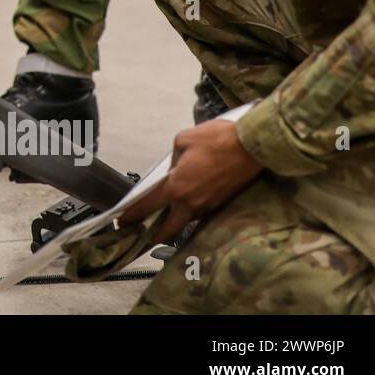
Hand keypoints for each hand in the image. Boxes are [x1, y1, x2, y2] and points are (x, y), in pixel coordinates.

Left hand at [119, 119, 263, 242]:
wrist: (252, 147)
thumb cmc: (216, 140)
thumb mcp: (183, 140)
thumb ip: (173, 159)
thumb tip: (175, 169)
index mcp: (176, 187)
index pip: (149, 205)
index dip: (133, 215)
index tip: (122, 222)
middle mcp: (191, 202)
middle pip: (169, 227)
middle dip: (156, 234)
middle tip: (145, 235)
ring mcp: (208, 205)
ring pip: (186, 218)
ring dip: (175, 220)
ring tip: (166, 216)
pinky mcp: (222, 203)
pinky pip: (200, 211)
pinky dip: (191, 210)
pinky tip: (188, 202)